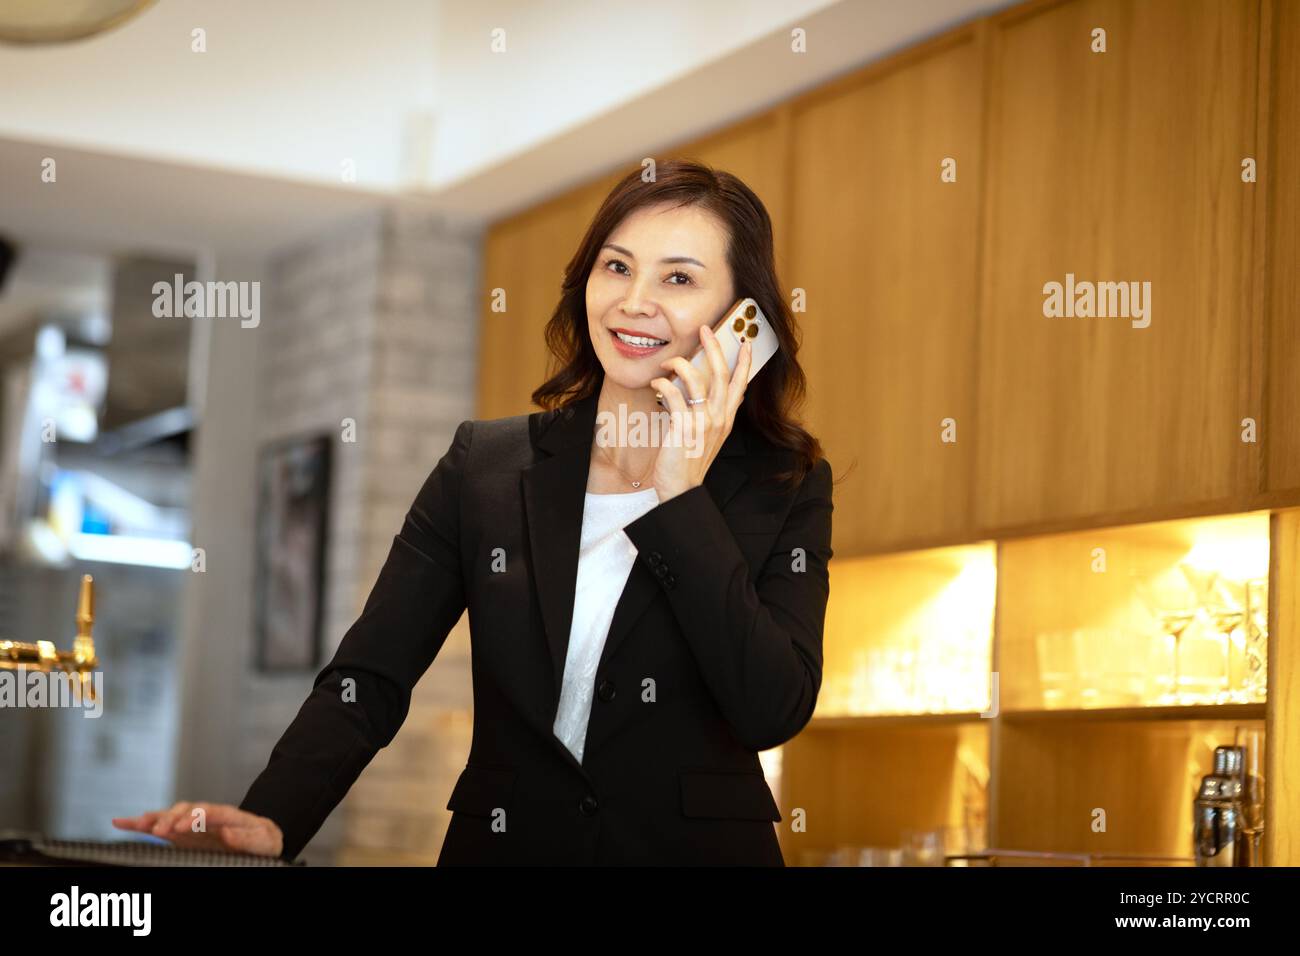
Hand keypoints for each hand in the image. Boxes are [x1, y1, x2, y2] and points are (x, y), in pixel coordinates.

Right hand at [112, 802, 283, 857]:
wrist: (259, 837)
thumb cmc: (261, 840)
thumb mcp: (261, 840)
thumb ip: (244, 837)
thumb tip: (225, 831)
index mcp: (227, 814)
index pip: (207, 812)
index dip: (193, 818)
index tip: (182, 827)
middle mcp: (205, 815)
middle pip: (184, 811)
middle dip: (170, 818)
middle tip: (158, 829)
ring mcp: (190, 822)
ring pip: (168, 816)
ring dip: (153, 819)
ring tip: (137, 824)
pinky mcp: (179, 833)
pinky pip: (158, 827)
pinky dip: (139, 824)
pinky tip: (120, 822)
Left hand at [650, 322, 751, 502]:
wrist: (681, 489)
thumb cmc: (690, 462)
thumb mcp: (709, 437)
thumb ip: (716, 416)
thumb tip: (722, 397)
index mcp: (726, 419)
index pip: (741, 385)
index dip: (745, 362)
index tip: (747, 342)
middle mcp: (719, 418)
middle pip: (721, 374)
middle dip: (714, 347)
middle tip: (705, 329)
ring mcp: (703, 422)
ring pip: (697, 380)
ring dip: (680, 364)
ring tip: (668, 361)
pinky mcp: (684, 427)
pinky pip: (674, 395)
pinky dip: (663, 384)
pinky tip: (656, 383)